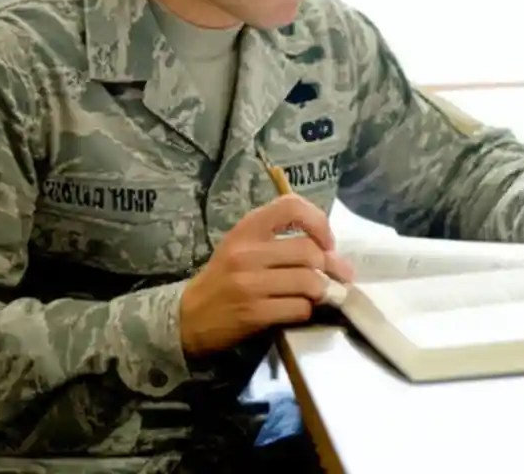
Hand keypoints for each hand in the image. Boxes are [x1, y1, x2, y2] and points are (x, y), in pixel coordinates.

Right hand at [179, 194, 353, 356]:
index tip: (326, 242)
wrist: (188, 317)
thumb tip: (332, 253)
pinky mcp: (253, 313)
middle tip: (335, 277)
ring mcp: (249, 283)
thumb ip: (281, 242)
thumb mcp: (244, 247)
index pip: (291, 207)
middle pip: (308, 251)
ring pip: (309, 282)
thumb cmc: (225, 278)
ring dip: (322, 291)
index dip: (318, 222)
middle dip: (330, 267)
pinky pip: (299, 308)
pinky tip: (298, 310)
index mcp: (246, 229)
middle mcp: (246, 252)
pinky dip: (306, 311)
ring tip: (320, 295)